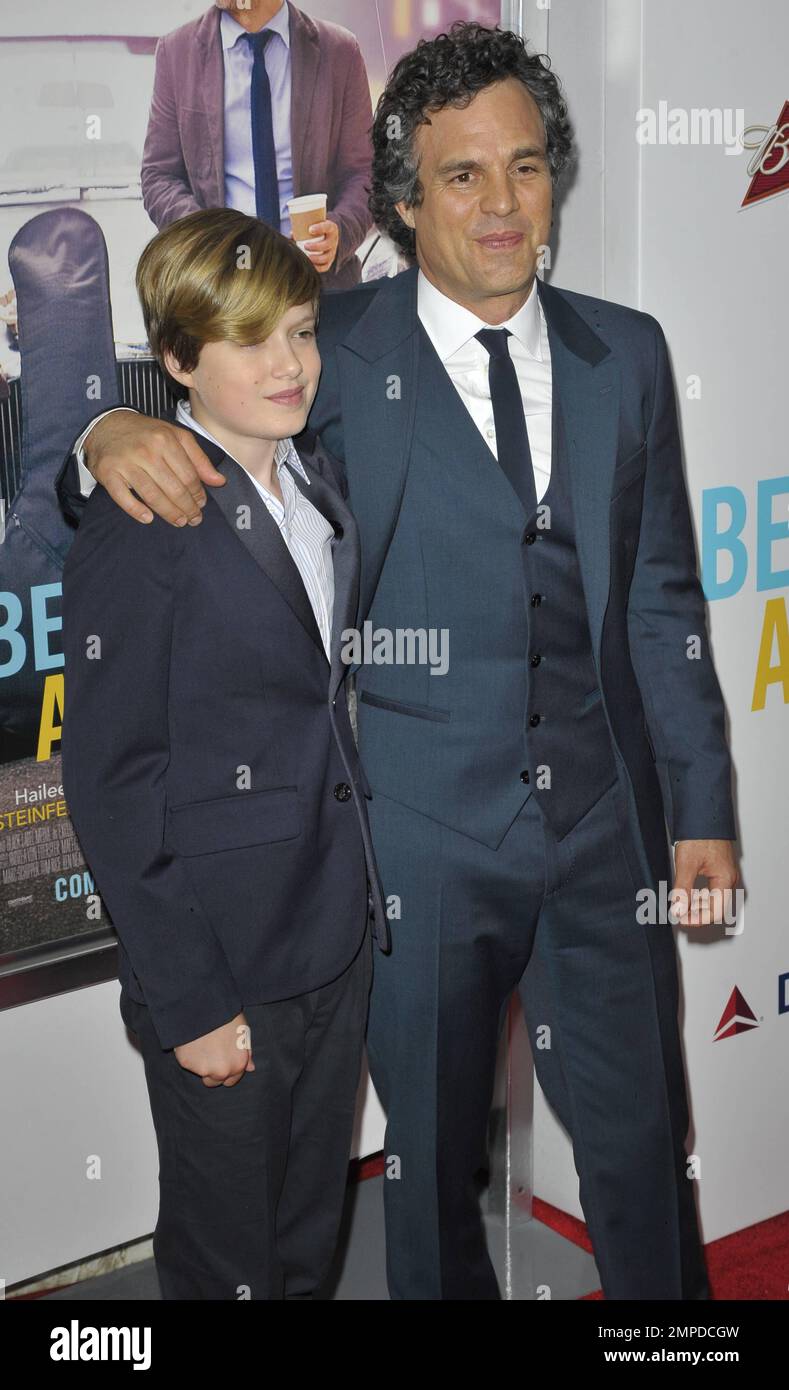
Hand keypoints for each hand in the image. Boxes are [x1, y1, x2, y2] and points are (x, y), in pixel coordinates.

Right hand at [84, 410, 225, 526]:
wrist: (106, 425)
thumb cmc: (146, 433)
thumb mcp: (176, 436)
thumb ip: (199, 459)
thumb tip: (219, 481)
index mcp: (166, 440)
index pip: (188, 476)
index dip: (198, 494)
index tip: (201, 504)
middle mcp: (146, 451)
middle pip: (174, 488)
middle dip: (187, 508)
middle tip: (193, 519)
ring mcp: (126, 463)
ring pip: (153, 496)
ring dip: (169, 513)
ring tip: (179, 522)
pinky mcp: (108, 473)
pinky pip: (123, 497)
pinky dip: (136, 510)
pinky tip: (148, 518)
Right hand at [174, 1011, 254, 1087]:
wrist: (204, 1005)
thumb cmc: (226, 1016)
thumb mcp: (244, 1031)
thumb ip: (247, 1052)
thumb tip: (250, 1068)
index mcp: (238, 1064)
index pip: (231, 1081)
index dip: (226, 1071)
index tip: (221, 1061)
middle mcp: (222, 1071)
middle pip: (214, 1082)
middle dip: (212, 1072)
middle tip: (209, 1053)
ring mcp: (203, 1069)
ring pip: (201, 1074)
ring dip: (200, 1065)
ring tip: (201, 1044)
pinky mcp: (186, 1064)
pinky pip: (188, 1064)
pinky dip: (189, 1056)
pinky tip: (192, 1041)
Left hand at [293, 217, 338, 271]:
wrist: (325, 236)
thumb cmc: (316, 229)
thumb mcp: (312, 225)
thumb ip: (302, 228)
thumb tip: (291, 234)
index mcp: (331, 228)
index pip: (328, 227)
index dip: (320, 228)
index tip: (310, 229)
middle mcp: (334, 240)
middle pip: (327, 244)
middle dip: (316, 246)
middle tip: (305, 246)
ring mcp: (332, 252)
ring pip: (326, 257)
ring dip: (316, 258)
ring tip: (307, 257)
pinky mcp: (329, 261)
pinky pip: (325, 266)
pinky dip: (317, 267)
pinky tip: (311, 266)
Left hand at [670, 839, 739, 926]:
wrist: (703, 815)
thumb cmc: (700, 834)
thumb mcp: (686, 864)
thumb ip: (682, 890)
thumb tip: (678, 910)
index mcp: (726, 879)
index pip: (716, 912)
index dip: (698, 920)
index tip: (681, 920)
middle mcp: (729, 879)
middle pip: (716, 908)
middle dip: (697, 914)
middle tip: (678, 915)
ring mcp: (725, 875)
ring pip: (714, 900)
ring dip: (697, 906)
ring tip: (680, 906)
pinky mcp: (719, 870)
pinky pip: (712, 891)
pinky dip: (699, 896)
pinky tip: (687, 896)